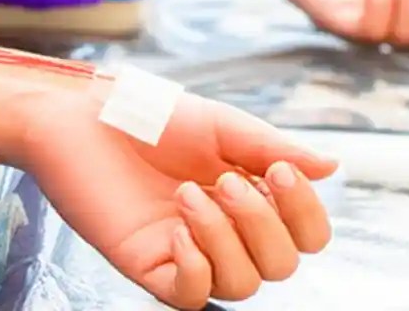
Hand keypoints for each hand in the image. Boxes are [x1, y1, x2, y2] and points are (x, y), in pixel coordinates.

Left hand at [16, 84, 337, 308]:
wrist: (77, 115)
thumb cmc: (143, 115)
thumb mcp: (217, 124)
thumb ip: (270, 147)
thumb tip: (332, 166)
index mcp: (247, 197)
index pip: (306, 234)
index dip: (305, 212)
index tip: (280, 171)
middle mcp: (223, 230)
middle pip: (282, 265)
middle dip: (263, 224)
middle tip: (224, 181)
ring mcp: (185, 249)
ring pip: (243, 286)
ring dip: (226, 241)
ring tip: (188, 196)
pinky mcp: (146, 262)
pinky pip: (191, 297)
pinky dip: (196, 270)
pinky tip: (177, 231)